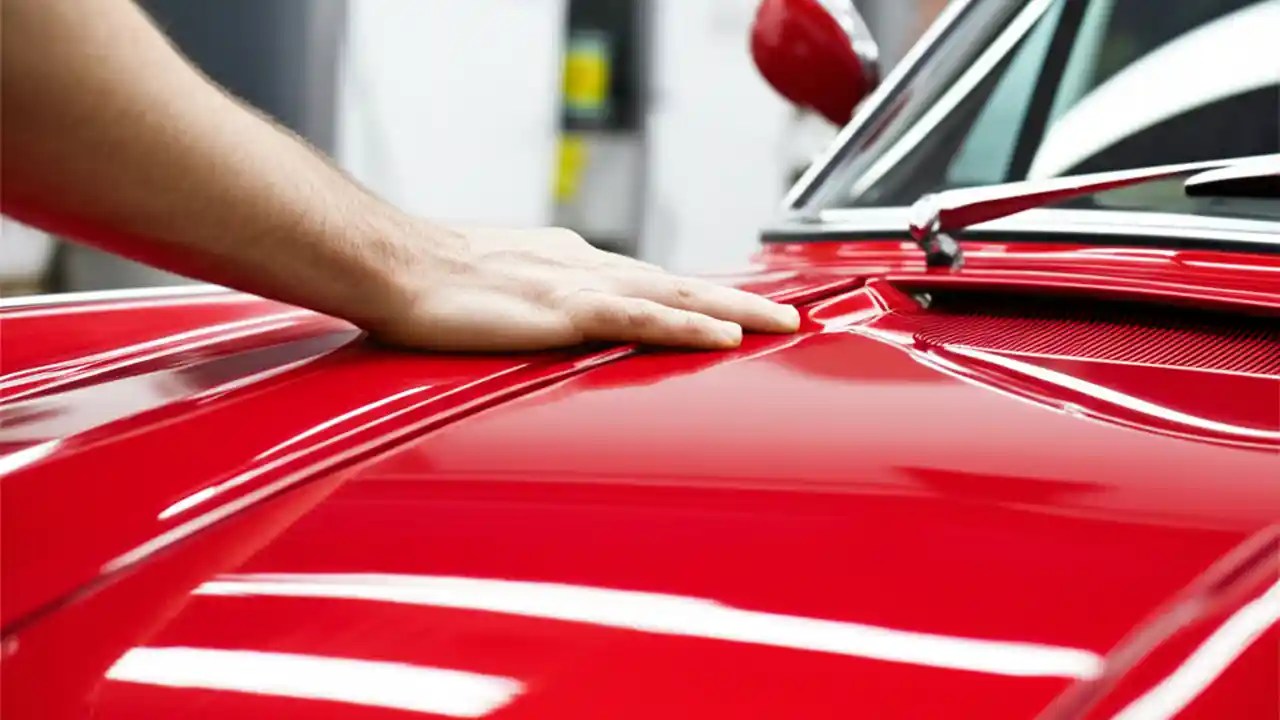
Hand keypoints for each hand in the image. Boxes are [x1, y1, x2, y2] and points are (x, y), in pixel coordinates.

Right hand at [364, 224, 800, 351]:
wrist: (396, 269)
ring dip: (734, 309)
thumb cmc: (434, 285)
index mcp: (572, 265)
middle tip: (788, 315)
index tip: (737, 309)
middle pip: (680, 282)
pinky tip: (725, 335)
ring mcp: (580, 285)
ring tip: (782, 325)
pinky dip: (688, 324)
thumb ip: (539, 307)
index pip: (651, 281)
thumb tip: (558, 325)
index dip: (698, 296)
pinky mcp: (565, 309)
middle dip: (738, 299)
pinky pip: (642, 318)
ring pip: (677, 295)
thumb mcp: (502, 294)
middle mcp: (587, 267)